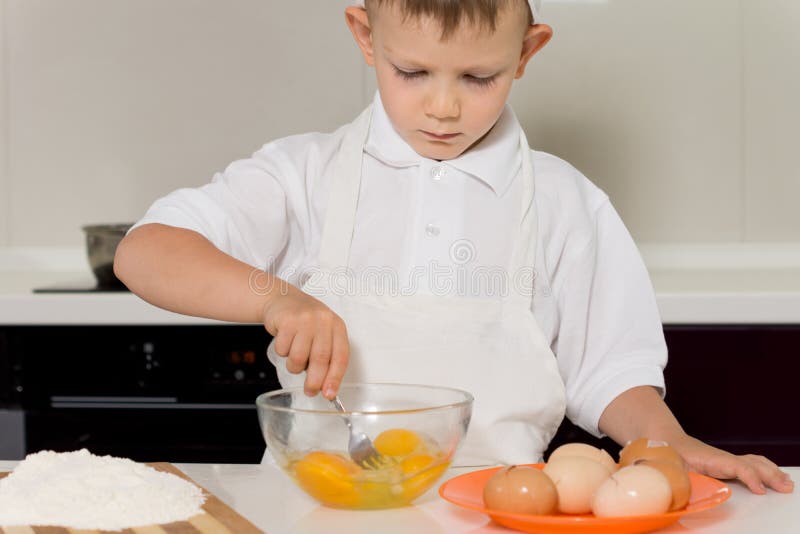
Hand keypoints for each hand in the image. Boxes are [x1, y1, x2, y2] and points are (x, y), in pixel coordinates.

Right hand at [261, 286, 348, 398]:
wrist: (284, 300)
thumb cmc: (306, 323)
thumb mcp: (323, 334)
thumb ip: (327, 357)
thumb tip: (326, 388)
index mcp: (337, 327)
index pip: (340, 356)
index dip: (335, 378)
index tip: (329, 394)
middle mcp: (323, 321)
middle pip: (321, 359)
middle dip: (315, 381)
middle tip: (310, 391)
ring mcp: (305, 320)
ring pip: (299, 358)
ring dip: (295, 366)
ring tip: (294, 357)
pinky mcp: (287, 321)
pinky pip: (283, 350)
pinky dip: (282, 353)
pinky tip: (285, 342)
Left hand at [671, 434, 793, 493]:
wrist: (670, 441)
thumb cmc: (671, 454)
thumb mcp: (671, 466)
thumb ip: (678, 477)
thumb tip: (682, 488)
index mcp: (711, 459)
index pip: (738, 466)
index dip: (751, 478)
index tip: (761, 491)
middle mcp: (723, 458)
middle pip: (752, 464)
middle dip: (770, 476)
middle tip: (785, 488)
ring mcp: (727, 459)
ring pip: (755, 462)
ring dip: (772, 472)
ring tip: (786, 483)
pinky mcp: (728, 462)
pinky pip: (752, 463)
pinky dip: (766, 469)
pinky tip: (776, 475)